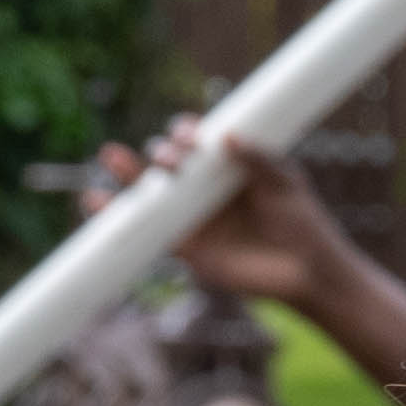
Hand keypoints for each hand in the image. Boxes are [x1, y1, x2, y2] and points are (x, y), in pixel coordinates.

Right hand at [86, 122, 405, 400]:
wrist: (311, 273)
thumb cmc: (304, 224)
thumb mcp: (286, 185)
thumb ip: (259, 161)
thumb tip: (228, 137)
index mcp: (225, 163)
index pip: (195, 139)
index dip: (187, 132)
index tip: (193, 138)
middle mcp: (203, 185)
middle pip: (168, 159)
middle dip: (164, 153)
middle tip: (173, 159)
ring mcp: (192, 215)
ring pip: (150, 189)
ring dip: (127, 172)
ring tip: (112, 157)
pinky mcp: (186, 245)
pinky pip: (146, 228)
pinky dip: (117, 214)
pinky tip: (95, 199)